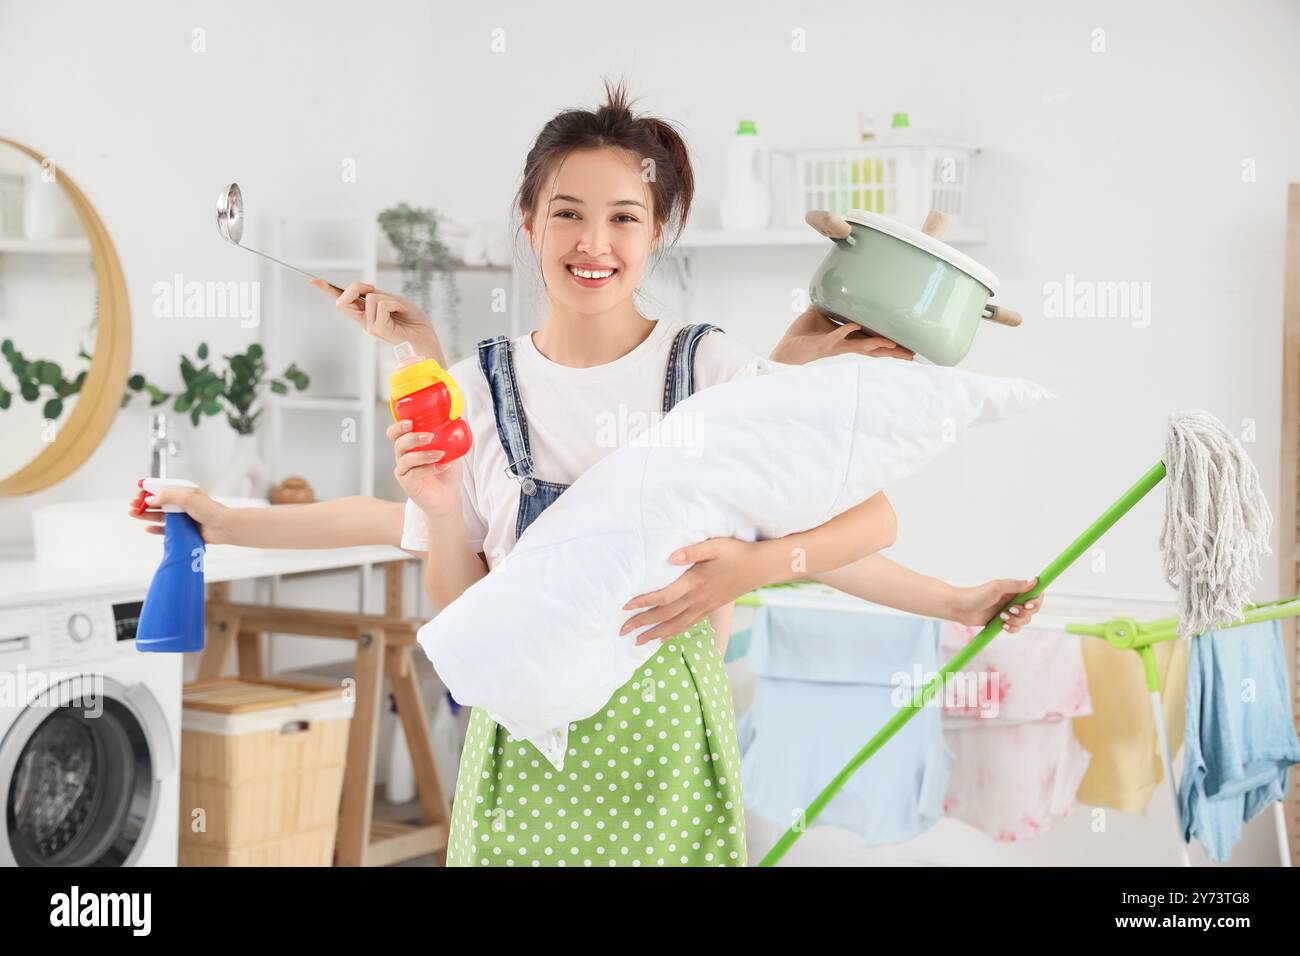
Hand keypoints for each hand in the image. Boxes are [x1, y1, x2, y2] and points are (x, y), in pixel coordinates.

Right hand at [128, 483, 232, 543]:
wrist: (223, 527)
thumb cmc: (210, 510)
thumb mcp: (186, 498)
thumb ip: (167, 497)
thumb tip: (150, 499)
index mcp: (184, 493)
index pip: (163, 490)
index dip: (149, 492)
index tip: (138, 495)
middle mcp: (182, 504)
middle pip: (159, 503)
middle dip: (144, 504)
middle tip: (133, 506)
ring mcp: (183, 517)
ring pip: (160, 516)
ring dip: (146, 515)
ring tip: (134, 515)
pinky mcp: (183, 530)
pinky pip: (166, 529)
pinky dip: (156, 529)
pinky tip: (147, 528)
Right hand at [311, 279, 445, 363]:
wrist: (427, 339)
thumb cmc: (414, 321)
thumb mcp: (395, 301)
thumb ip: (378, 296)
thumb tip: (366, 290)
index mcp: (366, 313)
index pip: (343, 301)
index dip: (327, 290)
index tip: (313, 280)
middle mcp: (364, 322)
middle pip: (343, 300)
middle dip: (356, 287)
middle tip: (373, 288)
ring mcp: (370, 327)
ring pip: (370, 299)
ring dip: (389, 298)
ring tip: (400, 308)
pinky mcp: (379, 330)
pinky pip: (382, 305)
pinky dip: (394, 303)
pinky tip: (402, 312)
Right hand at [389, 418, 460, 515]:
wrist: (449, 496)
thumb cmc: (447, 472)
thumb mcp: (451, 450)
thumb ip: (450, 435)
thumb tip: (458, 416)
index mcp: (409, 446)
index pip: (395, 433)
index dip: (398, 427)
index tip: (410, 422)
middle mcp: (403, 458)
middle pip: (398, 443)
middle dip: (412, 437)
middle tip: (429, 437)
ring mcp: (404, 472)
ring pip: (406, 459)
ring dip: (423, 454)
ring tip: (441, 454)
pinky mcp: (408, 485)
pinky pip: (414, 473)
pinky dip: (430, 468)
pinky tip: (444, 466)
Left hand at [619, 538, 764, 644]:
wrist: (759, 567)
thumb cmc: (736, 553)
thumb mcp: (715, 546)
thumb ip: (692, 551)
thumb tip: (670, 557)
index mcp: (694, 582)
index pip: (663, 596)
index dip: (643, 602)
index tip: (625, 606)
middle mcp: (697, 599)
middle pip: (665, 615)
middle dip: (642, 623)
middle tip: (622, 631)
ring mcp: (704, 606)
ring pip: (675, 625)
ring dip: (655, 634)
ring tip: (637, 642)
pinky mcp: (710, 609)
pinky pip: (688, 625)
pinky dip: (673, 633)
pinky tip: (663, 639)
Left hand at [771, 305, 914, 363]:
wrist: (786, 349)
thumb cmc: (803, 334)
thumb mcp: (819, 313)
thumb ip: (831, 302)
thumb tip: (839, 286)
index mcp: (847, 338)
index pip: (872, 339)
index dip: (889, 342)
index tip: (906, 345)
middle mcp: (845, 344)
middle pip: (873, 348)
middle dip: (892, 350)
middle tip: (911, 353)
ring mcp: (836, 345)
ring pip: (860, 346)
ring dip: (876, 344)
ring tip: (893, 345)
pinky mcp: (824, 345)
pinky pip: (837, 336)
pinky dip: (845, 330)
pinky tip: (854, 326)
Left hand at [949, 576, 1043, 632]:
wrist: (959, 608)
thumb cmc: (975, 595)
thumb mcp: (996, 588)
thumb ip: (1016, 585)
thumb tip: (1034, 580)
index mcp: (1014, 589)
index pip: (1036, 593)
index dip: (1036, 600)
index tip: (1028, 604)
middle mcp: (1014, 599)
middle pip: (1033, 609)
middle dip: (1024, 612)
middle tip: (1010, 610)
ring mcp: (1009, 610)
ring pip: (1025, 620)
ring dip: (1016, 621)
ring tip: (1001, 617)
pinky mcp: (1003, 621)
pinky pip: (1016, 628)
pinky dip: (1012, 628)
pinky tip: (1003, 626)